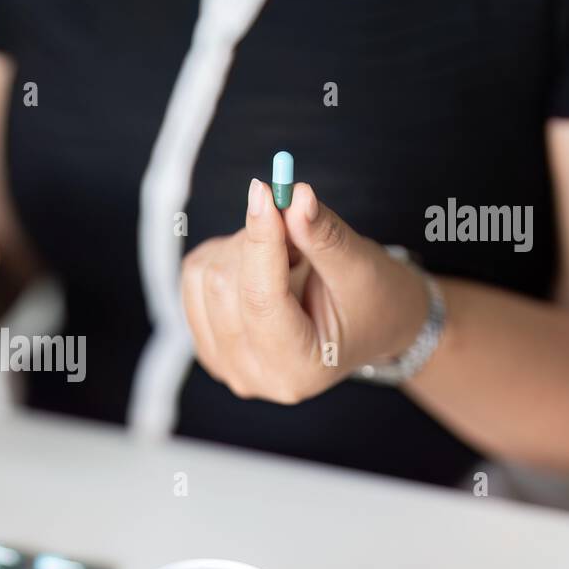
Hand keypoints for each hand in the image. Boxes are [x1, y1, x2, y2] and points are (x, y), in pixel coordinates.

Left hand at [180, 179, 428, 403]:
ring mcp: (222, 362)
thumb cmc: (374, 302)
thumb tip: (294, 197)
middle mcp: (251, 376)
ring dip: (243, 247)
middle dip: (259, 242)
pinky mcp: (205, 339)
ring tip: (289, 259)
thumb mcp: (360, 269)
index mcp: (297, 370)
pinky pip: (194, 276)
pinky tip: (263, 268)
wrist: (370, 327)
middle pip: (225, 286)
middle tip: (298, 232)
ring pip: (204, 276)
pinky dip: (228, 255)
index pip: (261, 301)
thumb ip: (324, 236)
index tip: (266, 191)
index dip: (261, 241)